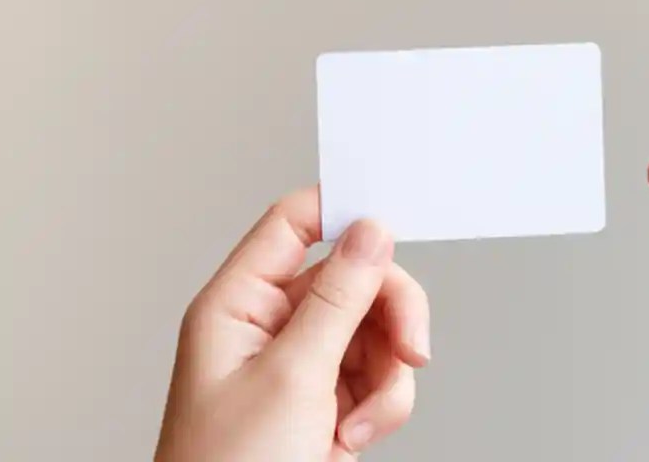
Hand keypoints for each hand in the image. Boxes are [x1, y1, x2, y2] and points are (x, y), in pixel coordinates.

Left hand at [156, 188, 429, 460]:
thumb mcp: (292, 378)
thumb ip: (338, 300)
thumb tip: (371, 232)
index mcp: (238, 304)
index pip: (294, 224)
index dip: (345, 213)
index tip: (395, 225)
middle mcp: (268, 327)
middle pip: (355, 279)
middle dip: (390, 316)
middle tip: (411, 349)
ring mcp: (301, 365)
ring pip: (377, 330)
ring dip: (389, 374)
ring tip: (363, 417)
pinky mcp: (328, 400)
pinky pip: (381, 375)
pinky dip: (384, 404)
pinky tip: (355, 435)